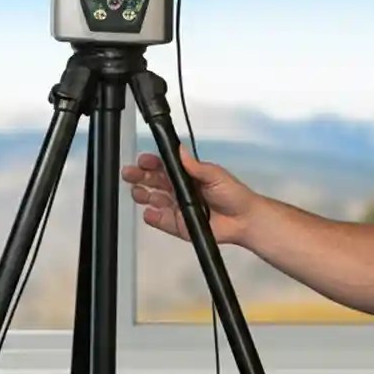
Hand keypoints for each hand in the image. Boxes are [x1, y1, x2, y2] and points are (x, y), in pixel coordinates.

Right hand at [120, 144, 261, 245]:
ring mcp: (175, 207)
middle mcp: (177, 189)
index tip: (142, 161)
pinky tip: (148, 212)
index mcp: (185, 174)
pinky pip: (160, 221)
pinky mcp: (177, 225)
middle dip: (139, 177)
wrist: (243, 219)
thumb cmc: (232, 193)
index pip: (163, 166)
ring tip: (137, 193)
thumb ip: (195, 165)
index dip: (151, 163)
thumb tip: (179, 149)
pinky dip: (152, 217)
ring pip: (152, 200)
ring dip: (142, 195)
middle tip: (129, 174)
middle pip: (152, 181)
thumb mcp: (214, 174)